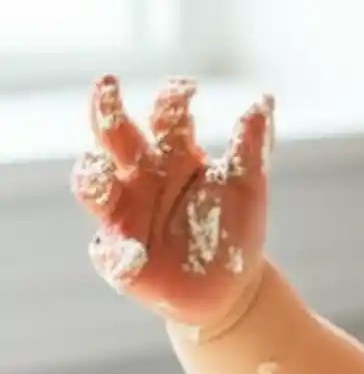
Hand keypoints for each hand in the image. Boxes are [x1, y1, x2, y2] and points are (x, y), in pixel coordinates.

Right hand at [71, 75, 273, 333]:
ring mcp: (125, 216)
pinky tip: (131, 254)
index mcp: (173, 156)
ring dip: (92, 176)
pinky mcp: (122, 259)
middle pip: (114, 139)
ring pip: (94, 188)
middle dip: (106, 112)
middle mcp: (141, 179)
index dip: (171, 100)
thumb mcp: (248, 186)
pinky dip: (118, 253)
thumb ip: (250, 147)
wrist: (233, 286)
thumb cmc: (235, 229)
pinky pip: (111, 253)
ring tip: (98, 170)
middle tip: (106, 87)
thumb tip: (262, 102)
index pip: (164, 118)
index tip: (189, 89)